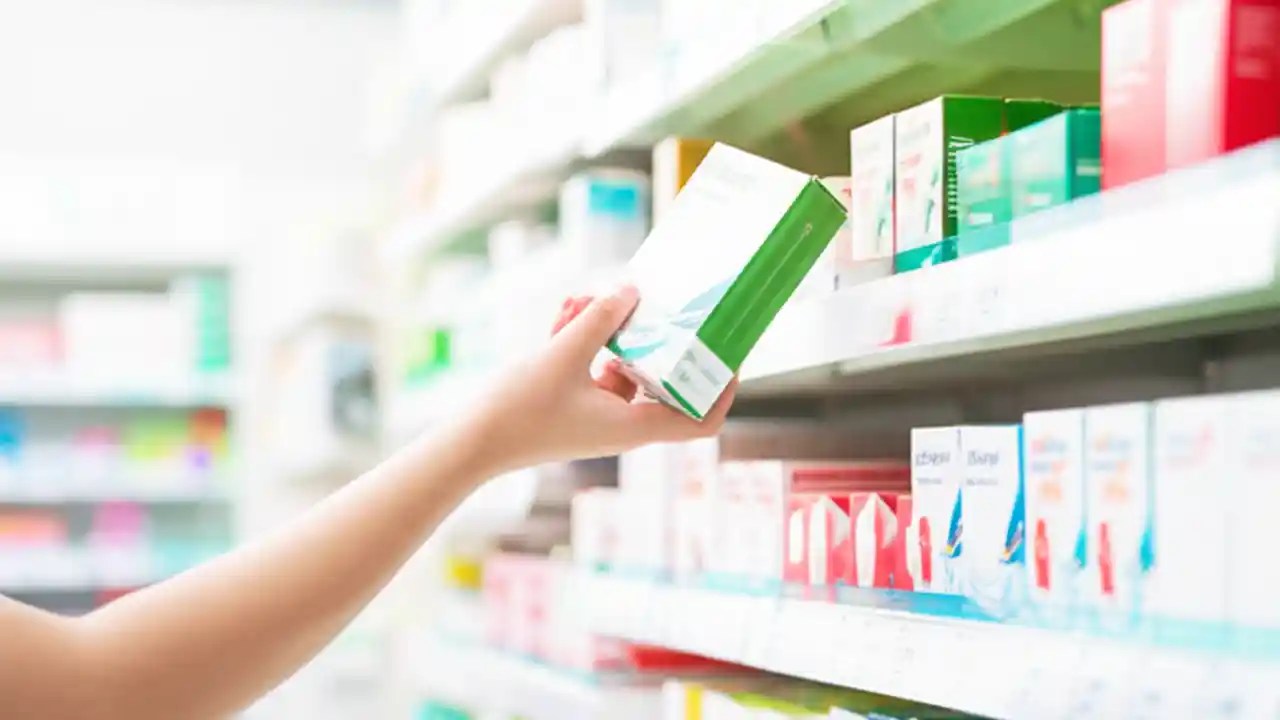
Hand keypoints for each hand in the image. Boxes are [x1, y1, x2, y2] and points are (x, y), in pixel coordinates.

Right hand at [470, 285, 735, 473]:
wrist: (470, 442)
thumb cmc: (519, 411)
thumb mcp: (562, 355)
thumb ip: (599, 321)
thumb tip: (630, 291)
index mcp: (633, 427)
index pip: (700, 421)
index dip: (722, 391)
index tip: (728, 355)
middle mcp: (622, 424)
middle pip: (663, 382)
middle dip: (656, 338)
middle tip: (657, 304)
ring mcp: (597, 414)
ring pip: (623, 366)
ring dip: (611, 330)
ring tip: (590, 296)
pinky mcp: (573, 403)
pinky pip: (593, 367)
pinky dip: (586, 339)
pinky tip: (568, 307)